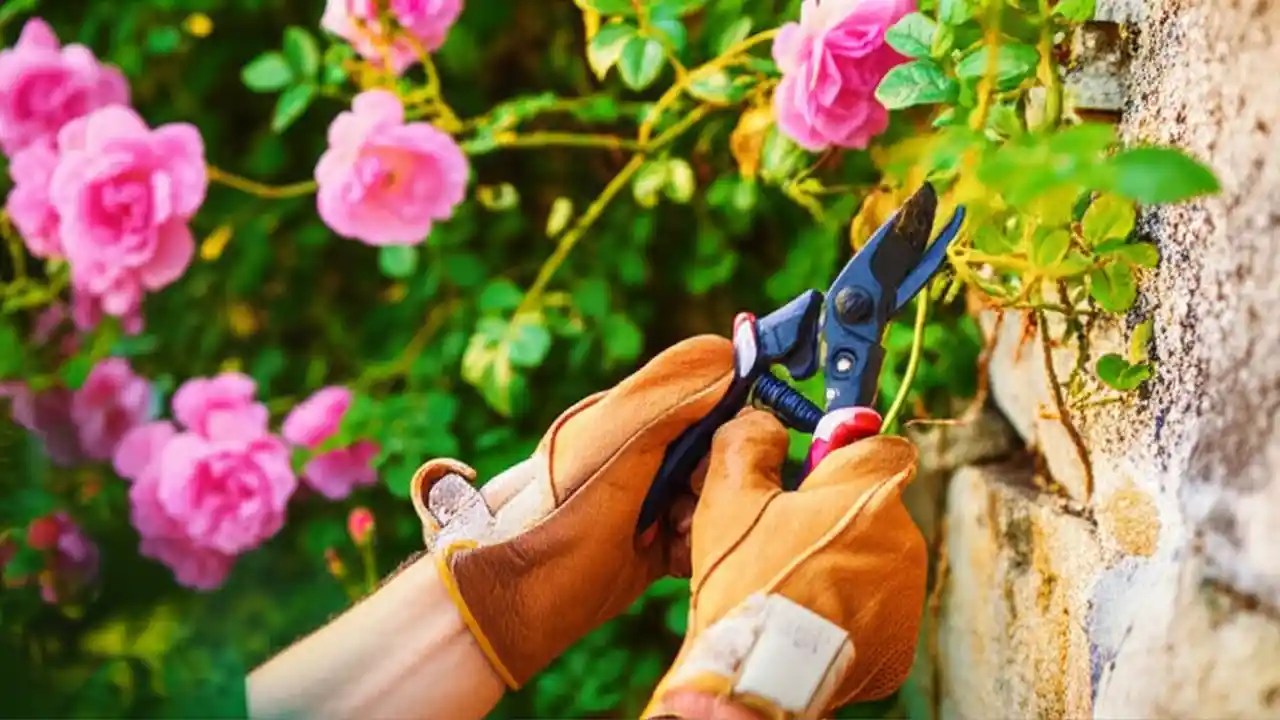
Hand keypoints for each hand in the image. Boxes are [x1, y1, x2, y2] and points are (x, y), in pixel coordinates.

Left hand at [411, 335, 731, 687]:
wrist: (519, 604)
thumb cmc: (557, 522)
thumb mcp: (615, 448)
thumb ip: (668, 400)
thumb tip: (726, 355)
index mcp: (625, 416)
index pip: (705, 399)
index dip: (722, 428)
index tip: (718, 457)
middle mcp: (638, 453)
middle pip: (714, 453)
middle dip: (713, 482)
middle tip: (683, 508)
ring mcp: (644, 498)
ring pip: (710, 497)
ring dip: (705, 520)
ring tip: (670, 539)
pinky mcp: (650, 543)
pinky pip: (697, 536)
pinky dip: (693, 548)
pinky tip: (670, 560)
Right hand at [644, 409, 926, 719]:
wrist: (758, 678)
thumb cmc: (746, 584)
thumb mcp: (728, 497)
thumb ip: (748, 442)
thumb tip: (761, 424)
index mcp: (869, 493)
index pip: (879, 444)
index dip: (842, 450)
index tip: (812, 467)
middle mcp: (904, 540)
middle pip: (871, 506)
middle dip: (831, 515)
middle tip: (779, 538)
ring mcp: (905, 597)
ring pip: (872, 559)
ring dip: (838, 564)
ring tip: (786, 587)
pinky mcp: (899, 646)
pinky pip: (872, 611)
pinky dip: (844, 613)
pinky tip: (803, 621)